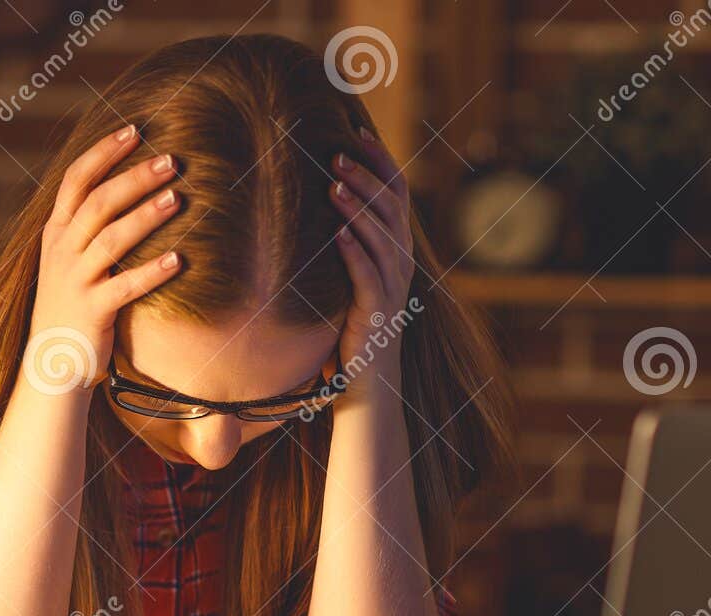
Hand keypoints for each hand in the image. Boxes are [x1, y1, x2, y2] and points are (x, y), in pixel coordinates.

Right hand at [24, 124, 182, 394]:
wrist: (50, 364)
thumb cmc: (70, 306)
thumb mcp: (67, 260)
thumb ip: (85, 226)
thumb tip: (122, 184)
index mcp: (56, 233)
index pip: (75, 180)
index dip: (103, 152)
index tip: (134, 131)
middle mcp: (61, 252)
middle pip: (98, 202)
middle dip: (135, 177)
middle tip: (171, 160)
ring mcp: (74, 281)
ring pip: (110, 239)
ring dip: (146, 215)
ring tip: (178, 197)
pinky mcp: (91, 311)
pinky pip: (125, 286)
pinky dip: (152, 271)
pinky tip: (179, 259)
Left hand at [328, 128, 415, 398]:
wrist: (365, 383)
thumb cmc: (350, 328)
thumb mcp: (348, 277)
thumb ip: (344, 243)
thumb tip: (315, 201)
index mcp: (396, 249)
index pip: (395, 193)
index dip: (379, 160)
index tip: (356, 131)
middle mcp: (400, 263)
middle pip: (390, 207)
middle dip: (365, 176)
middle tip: (337, 152)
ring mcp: (391, 287)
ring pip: (381, 236)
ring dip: (357, 206)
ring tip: (332, 182)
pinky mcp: (376, 312)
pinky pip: (367, 275)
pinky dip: (354, 251)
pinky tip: (337, 232)